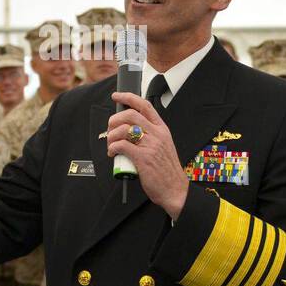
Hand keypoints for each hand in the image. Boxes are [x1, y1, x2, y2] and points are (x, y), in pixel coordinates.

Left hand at [107, 92, 188, 219]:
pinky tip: (112, 153)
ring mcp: (150, 145)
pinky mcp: (143, 158)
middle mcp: (157, 134)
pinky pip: (121, 145)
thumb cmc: (166, 170)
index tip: (116, 96)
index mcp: (162, 129)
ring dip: (111, 136)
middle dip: (114, 120)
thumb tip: (128, 129)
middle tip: (109, 130)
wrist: (175, 190)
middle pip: (130, 115)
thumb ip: (150, 136)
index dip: (128, 97)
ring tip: (110, 145)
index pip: (144, 105)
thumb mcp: (163, 146)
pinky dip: (112, 148)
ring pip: (123, 129)